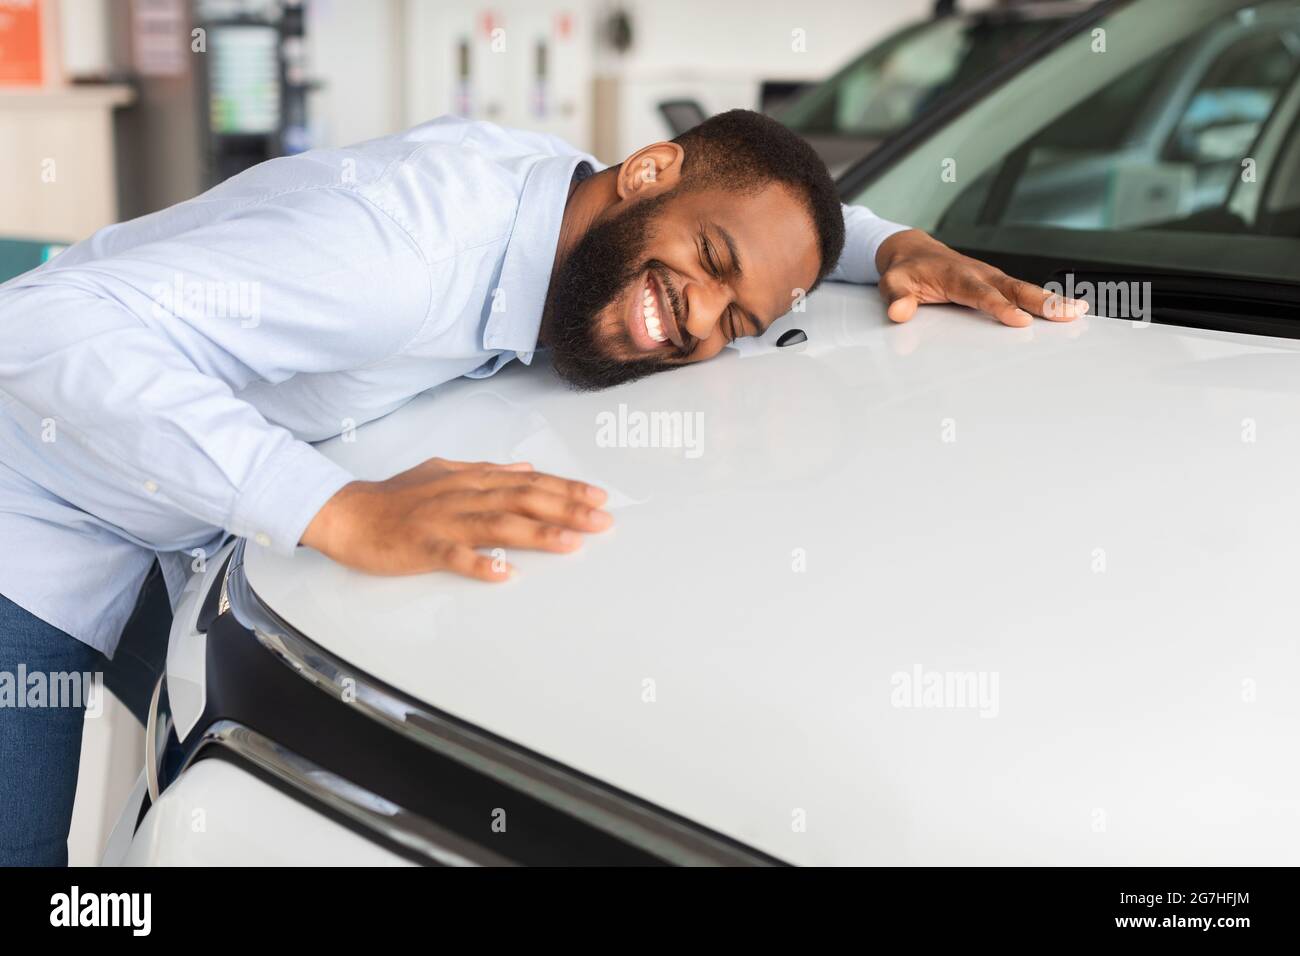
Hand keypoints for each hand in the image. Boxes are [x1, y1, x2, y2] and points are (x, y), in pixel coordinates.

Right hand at [300, 457, 611, 579]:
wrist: (346, 513)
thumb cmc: (396, 498)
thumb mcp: (445, 472)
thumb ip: (487, 471)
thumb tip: (526, 468)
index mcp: (470, 480)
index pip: (528, 482)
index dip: (565, 489)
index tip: (598, 497)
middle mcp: (462, 496)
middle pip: (522, 500)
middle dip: (565, 509)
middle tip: (602, 520)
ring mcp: (442, 521)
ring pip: (496, 525)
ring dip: (535, 533)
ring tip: (571, 542)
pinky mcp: (421, 547)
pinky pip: (452, 556)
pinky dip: (478, 564)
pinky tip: (503, 574)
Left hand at [875, 229, 1087, 326]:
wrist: (912, 252)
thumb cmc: (905, 270)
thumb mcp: (892, 283)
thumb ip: (896, 299)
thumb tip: (898, 313)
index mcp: (956, 276)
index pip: (981, 293)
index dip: (1000, 306)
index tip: (1020, 320)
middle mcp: (980, 274)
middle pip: (1014, 289)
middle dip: (1042, 302)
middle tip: (1068, 313)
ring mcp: (992, 277)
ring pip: (1024, 289)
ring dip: (1052, 301)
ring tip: (1079, 312)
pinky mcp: (998, 283)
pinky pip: (1024, 291)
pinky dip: (1047, 300)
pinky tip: (1069, 310)